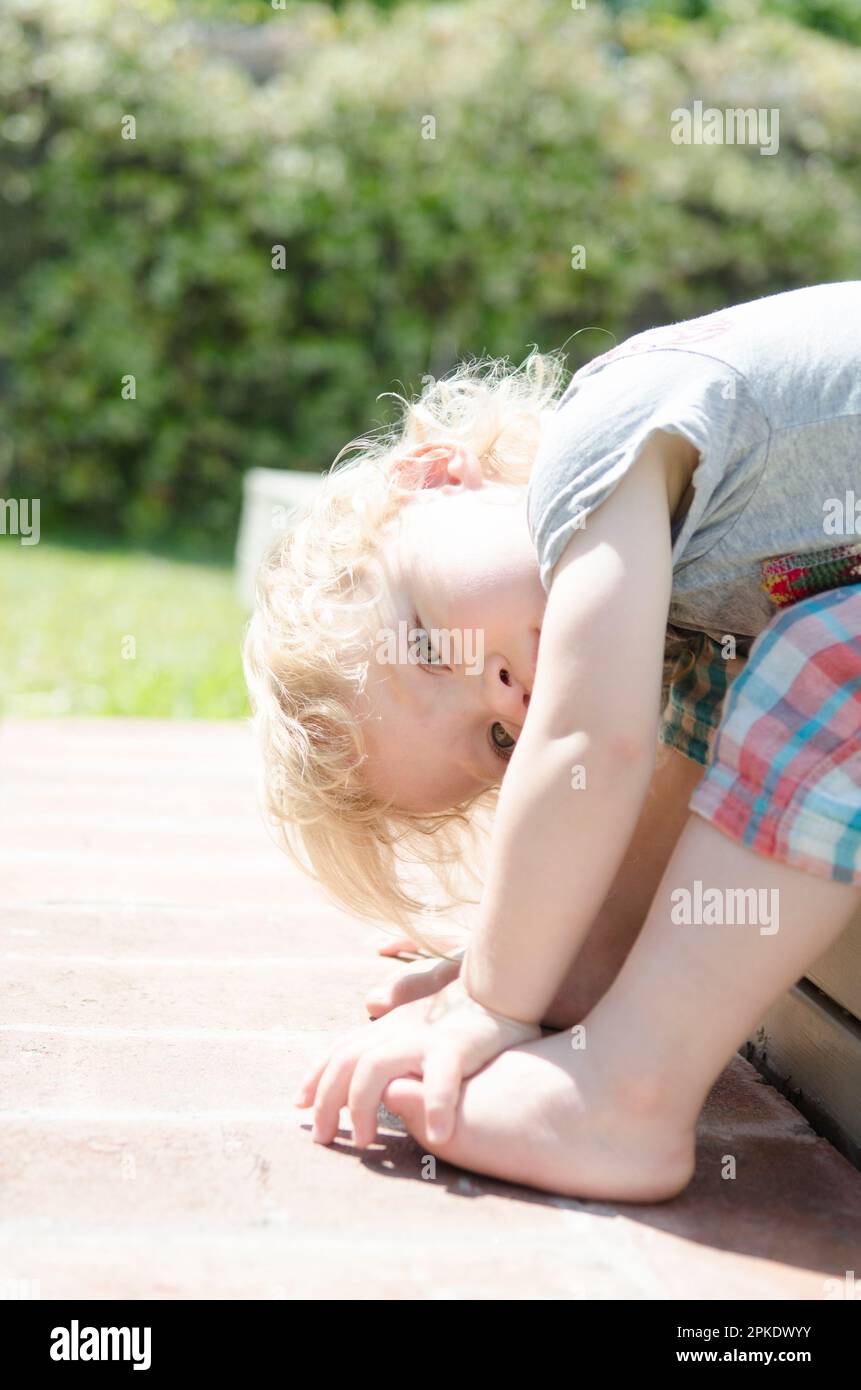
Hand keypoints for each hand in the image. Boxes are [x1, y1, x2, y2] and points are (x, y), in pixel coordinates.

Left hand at [294, 975, 540, 1147]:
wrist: (507, 982)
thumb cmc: (467, 997)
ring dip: (363, 1106)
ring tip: (366, 1143)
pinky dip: (436, 1106)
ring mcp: (424, 1038)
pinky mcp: (456, 1046)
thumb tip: (370, 1001)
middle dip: (327, 1101)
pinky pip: (440, 1080)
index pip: (341, 1050)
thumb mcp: (427, 1003)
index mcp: (389, 1025)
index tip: (299, 1104)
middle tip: (323, 1138)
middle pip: (346, 1062)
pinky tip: (437, 1136)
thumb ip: (397, 1004)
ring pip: (374, 1069)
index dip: (317, 1076)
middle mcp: (398, 1029)